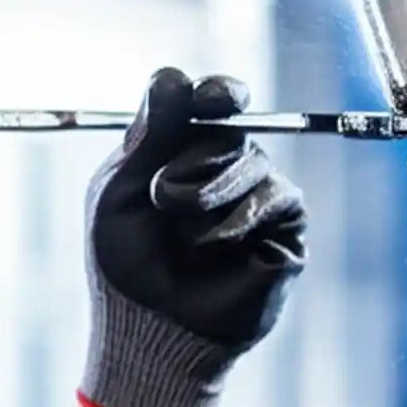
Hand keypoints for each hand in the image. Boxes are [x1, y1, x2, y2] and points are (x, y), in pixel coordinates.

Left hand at [78, 68, 305, 406]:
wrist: (152, 330)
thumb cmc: (127, 265)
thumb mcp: (119, 192)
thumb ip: (148, 135)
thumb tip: (174, 76)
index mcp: (187, 150)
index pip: (214, 101)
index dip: (218, 92)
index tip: (213, 98)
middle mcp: (230, 167)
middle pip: (228, 130)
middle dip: (192, 162)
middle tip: (161, 200)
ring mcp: (262, 196)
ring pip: (253, 162)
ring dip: (207, 197)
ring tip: (185, 240)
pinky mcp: (287, 229)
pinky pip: (277, 199)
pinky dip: (237, 223)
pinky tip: (214, 251)